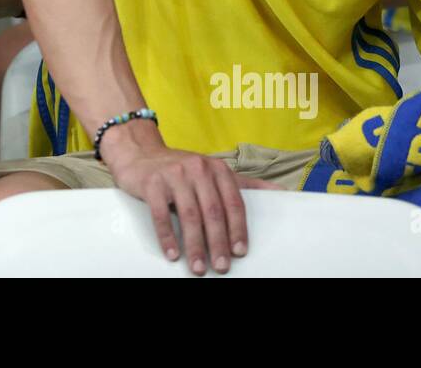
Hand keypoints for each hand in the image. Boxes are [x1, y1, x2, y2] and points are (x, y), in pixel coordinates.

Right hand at [101, 123, 277, 274]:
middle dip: (218, 242)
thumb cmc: (181, 168)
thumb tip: (281, 191)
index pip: (232, 202)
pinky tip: (172, 253)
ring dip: (194, 245)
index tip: (239, 252)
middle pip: (212, 212)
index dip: (237, 229)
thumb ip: (245, 183)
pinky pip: (161, 214)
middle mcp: (197, 168)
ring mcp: (174, 175)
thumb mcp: (214, 171)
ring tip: (198, 267)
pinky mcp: (152, 182)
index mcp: (217, 169)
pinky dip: (167, 236)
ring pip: (189, 215)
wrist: (140, 152)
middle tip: (221, 266)